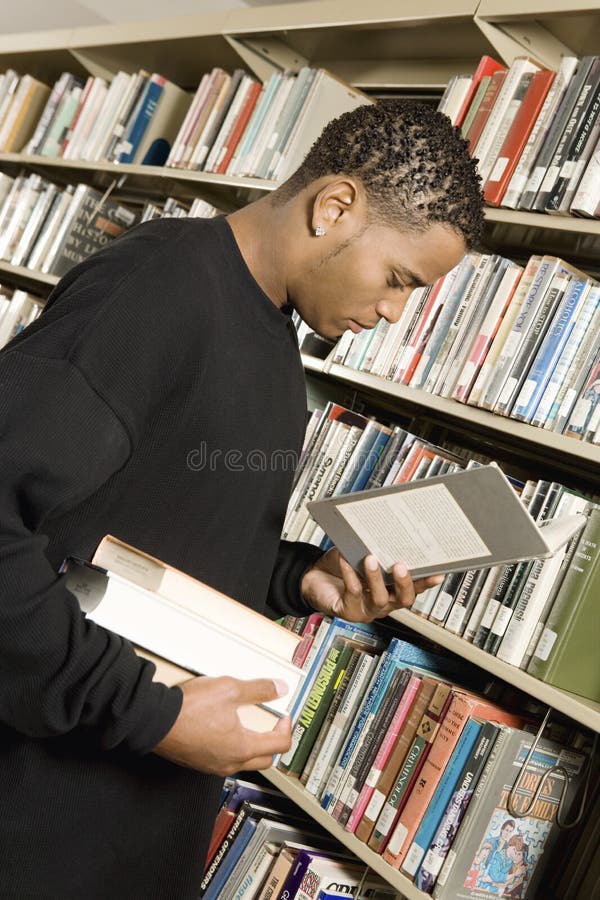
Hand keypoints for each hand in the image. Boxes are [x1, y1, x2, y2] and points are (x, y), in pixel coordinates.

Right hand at [153, 675, 291, 775]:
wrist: (154, 721)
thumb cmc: (188, 709)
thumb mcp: (229, 689)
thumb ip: (259, 689)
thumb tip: (280, 689)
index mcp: (242, 748)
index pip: (279, 745)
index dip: (287, 727)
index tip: (284, 715)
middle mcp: (230, 763)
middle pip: (265, 759)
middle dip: (274, 741)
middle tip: (272, 723)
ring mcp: (214, 766)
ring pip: (245, 761)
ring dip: (253, 745)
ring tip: (248, 722)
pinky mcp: (200, 763)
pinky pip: (226, 760)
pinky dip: (234, 747)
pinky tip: (224, 728)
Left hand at [301, 548, 442, 622]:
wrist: (314, 578)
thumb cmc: (341, 565)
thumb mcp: (360, 553)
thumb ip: (374, 548)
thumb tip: (384, 531)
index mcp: (392, 590)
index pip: (415, 587)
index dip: (426, 582)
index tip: (438, 573)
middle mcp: (383, 603)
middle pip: (403, 599)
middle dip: (404, 582)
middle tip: (401, 565)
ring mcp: (367, 609)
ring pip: (379, 599)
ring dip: (376, 579)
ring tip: (371, 559)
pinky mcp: (348, 611)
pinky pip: (353, 593)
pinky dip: (350, 575)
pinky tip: (347, 561)